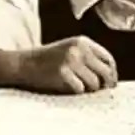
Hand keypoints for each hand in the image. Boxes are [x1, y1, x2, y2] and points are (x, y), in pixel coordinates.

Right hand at [0, 36, 118, 93]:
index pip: (108, 59)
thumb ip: (87, 59)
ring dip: (88, 90)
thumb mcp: (69, 51)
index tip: (109, 84)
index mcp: (82, 41)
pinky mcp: (63, 72)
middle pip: (106, 72)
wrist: (22, 63)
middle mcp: (79, 49)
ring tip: (76, 88)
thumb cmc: (46, 61)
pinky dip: (75, 92)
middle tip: (99, 93)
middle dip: (105, 85)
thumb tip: (109, 79)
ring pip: (94, 83)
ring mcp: (71, 60)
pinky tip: (66, 88)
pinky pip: (80, 89)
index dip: (112, 74)